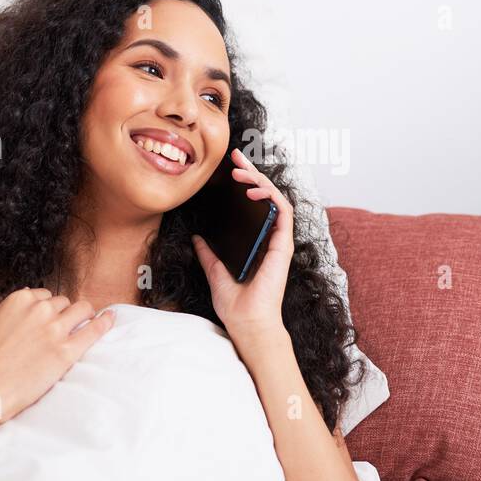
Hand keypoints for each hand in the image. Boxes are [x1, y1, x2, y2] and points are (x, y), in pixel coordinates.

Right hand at [0, 287, 114, 432]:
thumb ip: (11, 313)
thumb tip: (24, 307)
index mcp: (20, 300)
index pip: (45, 296)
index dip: (48, 309)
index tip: (48, 320)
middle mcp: (40, 309)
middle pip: (64, 303)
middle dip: (64, 314)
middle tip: (62, 329)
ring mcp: (55, 329)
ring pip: (81, 310)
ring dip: (83, 316)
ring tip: (86, 323)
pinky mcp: (66, 351)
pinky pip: (94, 330)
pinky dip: (105, 322)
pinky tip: (111, 318)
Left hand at [191, 146, 293, 339]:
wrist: (246, 323)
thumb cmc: (235, 304)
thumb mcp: (214, 272)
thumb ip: (208, 254)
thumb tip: (196, 237)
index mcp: (257, 242)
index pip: (254, 205)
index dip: (245, 184)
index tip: (230, 169)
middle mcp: (270, 238)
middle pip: (265, 197)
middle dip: (252, 172)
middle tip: (235, 157)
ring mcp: (279, 240)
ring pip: (275, 199)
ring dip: (260, 180)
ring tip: (241, 171)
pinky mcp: (283, 245)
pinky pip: (283, 212)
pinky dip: (270, 196)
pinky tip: (252, 190)